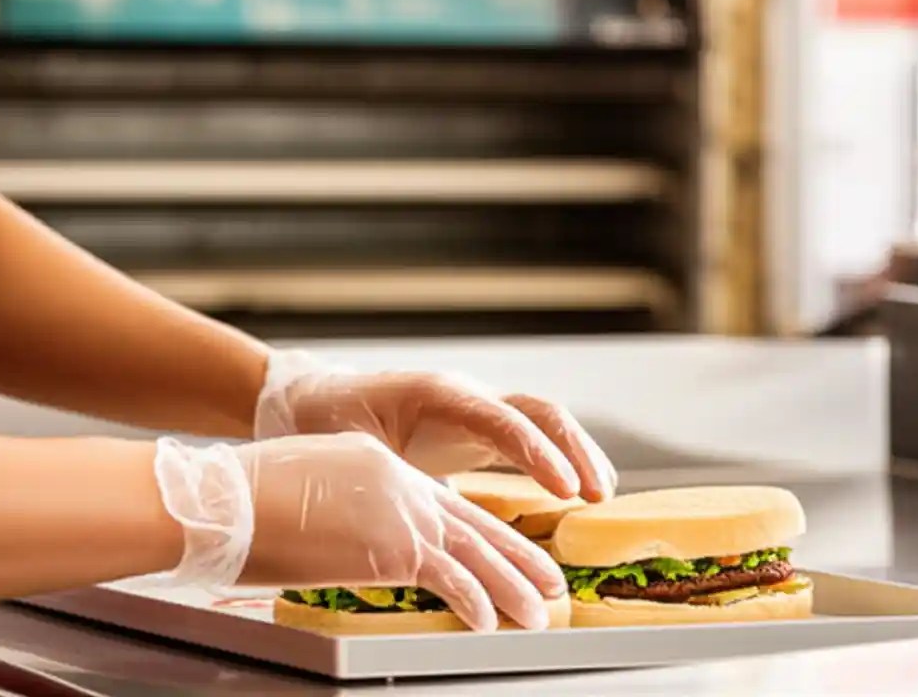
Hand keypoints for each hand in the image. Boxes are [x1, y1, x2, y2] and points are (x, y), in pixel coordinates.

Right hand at [151, 433, 564, 630]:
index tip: (501, 548)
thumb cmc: (242, 500)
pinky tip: (492, 621)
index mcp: (378, 464)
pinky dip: (474, 601)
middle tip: (547, 578)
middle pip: (472, 522)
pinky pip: (449, 578)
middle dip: (515, 554)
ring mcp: (399, 512)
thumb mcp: (308, 488)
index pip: (441, 502)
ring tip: (539, 608)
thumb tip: (356, 540)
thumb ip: (347, 509)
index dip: (478, 529)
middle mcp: (398, 482)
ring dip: (512, 584)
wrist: (220, 501)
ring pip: (474, 551)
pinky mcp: (392, 546)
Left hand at [254, 350, 616, 501]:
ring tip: (602, 495)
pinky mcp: (479, 432)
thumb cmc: (330, 421)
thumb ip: (388, 479)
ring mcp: (477, 411)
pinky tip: (578, 492)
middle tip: (597, 494)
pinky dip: (559, 461)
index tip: (564, 487)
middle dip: (574, 449)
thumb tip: (411, 523)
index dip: (537, 453)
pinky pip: (531, 440)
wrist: (316, 402)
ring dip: (576, 453)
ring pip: (543, 421)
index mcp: (437, 395)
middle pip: (538, 411)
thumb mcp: (353, 448)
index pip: (502, 420)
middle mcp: (467, 396)